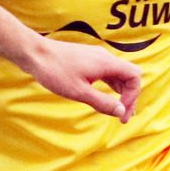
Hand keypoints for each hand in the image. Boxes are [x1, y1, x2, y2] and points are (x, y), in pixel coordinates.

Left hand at [26, 36, 141, 121]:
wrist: (34, 53)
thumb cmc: (54, 71)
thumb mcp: (79, 92)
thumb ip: (101, 102)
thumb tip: (120, 111)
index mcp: (106, 63)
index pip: (135, 76)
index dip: (132, 96)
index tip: (121, 112)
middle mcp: (104, 58)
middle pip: (129, 76)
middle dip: (129, 97)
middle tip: (123, 117)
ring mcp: (96, 57)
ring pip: (118, 75)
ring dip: (120, 92)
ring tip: (117, 110)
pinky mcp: (88, 59)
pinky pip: (107, 73)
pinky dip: (110, 86)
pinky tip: (105, 97)